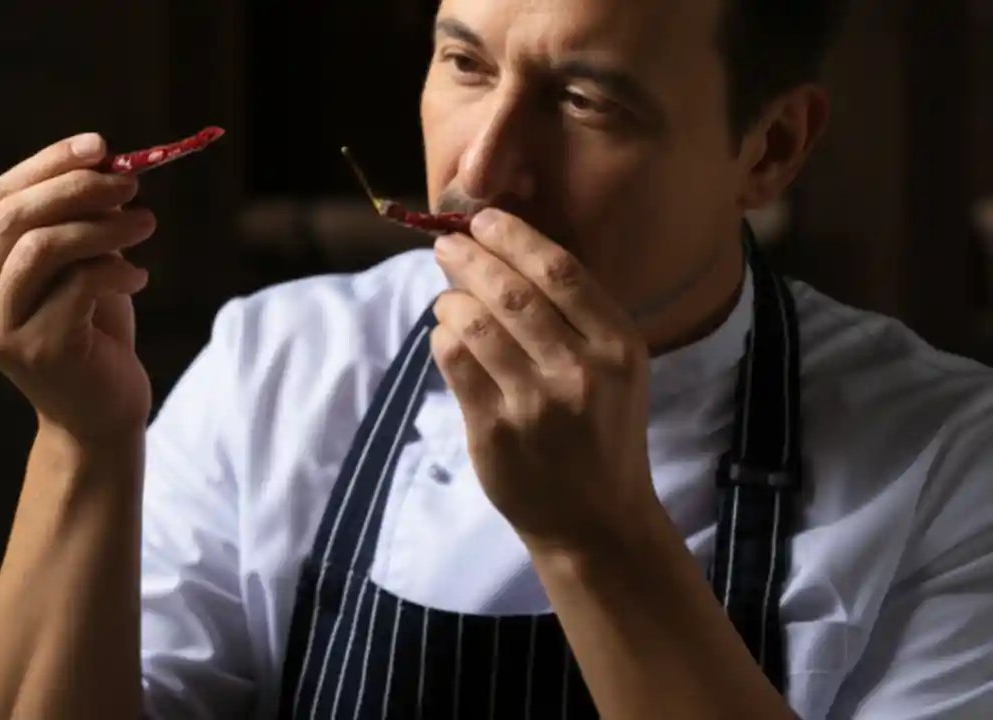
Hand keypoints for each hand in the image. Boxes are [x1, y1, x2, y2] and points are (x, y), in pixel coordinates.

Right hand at [0, 132, 155, 443]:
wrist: (98, 409)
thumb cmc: (85, 327)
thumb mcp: (72, 263)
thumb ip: (70, 215)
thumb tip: (100, 156)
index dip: (49, 164)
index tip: (100, 145)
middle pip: (15, 216)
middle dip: (79, 188)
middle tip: (131, 183)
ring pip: (43, 245)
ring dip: (104, 225)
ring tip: (146, 224)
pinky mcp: (35, 349)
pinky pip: (80, 283)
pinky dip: (118, 269)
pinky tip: (138, 276)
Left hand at [429, 208, 656, 555]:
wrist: (596, 519)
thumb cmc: (601, 431)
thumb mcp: (615, 368)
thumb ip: (575, 315)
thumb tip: (505, 249)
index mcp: (618, 346)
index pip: (559, 271)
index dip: (515, 236)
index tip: (485, 219)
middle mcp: (581, 371)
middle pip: (511, 291)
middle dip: (470, 257)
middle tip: (447, 244)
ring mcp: (535, 403)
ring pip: (474, 322)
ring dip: (451, 299)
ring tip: (448, 297)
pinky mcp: (495, 430)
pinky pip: (454, 362)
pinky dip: (444, 338)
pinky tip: (448, 337)